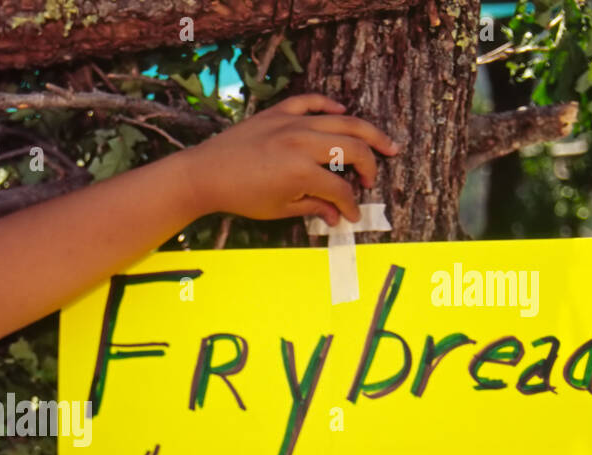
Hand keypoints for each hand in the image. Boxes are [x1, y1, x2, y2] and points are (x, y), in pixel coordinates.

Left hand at [180, 93, 400, 224]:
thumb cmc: (241, 196)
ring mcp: (292, 123)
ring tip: (385, 144)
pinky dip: (329, 106)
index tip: (352, 215)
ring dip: (368, 134)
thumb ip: (312, 208)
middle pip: (353, 150)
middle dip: (369, 167)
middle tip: (372, 179)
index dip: (350, 205)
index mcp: (302, 172)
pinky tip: (342, 113)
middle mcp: (303, 143)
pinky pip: (311, 102)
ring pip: (343, 122)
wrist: (206, 173)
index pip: (340, 189)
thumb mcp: (278, 209)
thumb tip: (337, 216)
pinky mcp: (279, 112)